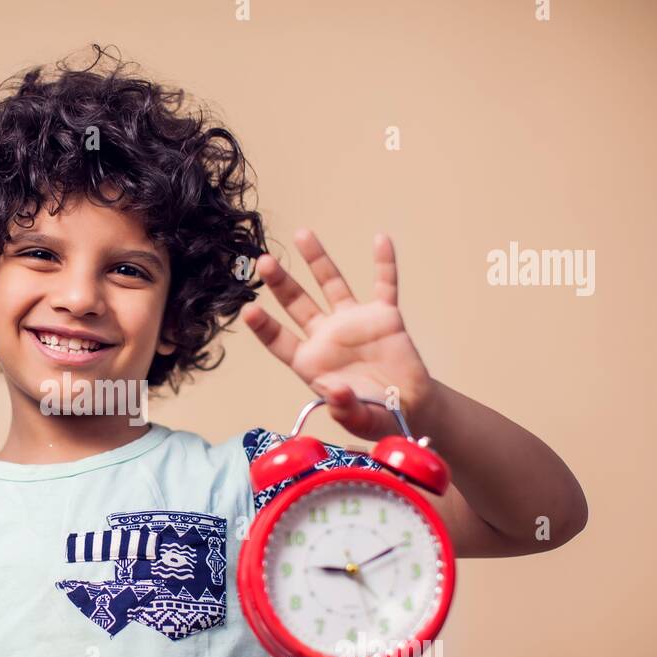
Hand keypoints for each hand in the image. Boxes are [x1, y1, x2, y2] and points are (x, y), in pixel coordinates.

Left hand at [241, 229, 434, 440]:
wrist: (408, 409)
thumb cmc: (375, 416)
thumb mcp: (360, 421)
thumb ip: (346, 409)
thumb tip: (336, 392)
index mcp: (311, 364)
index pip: (280, 342)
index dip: (265, 327)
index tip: (249, 310)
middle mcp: (327, 337)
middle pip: (298, 304)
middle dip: (281, 283)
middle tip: (263, 262)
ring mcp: (354, 323)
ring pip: (332, 285)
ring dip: (318, 260)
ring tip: (302, 235)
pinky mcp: (384, 316)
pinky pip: (385, 285)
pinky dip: (385, 263)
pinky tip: (381, 240)